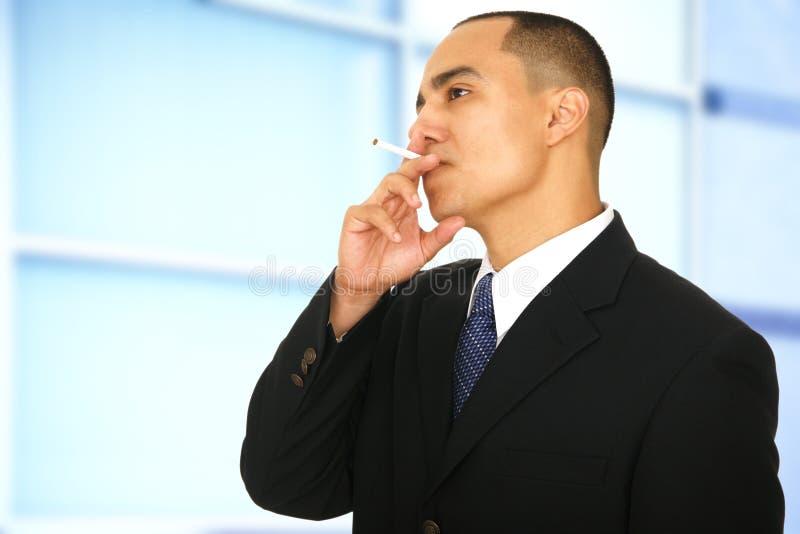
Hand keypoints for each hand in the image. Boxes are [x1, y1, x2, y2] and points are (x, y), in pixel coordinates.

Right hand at [334, 152, 464, 295]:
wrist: (371, 282)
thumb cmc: (395, 263)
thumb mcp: (423, 250)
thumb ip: (440, 236)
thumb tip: (461, 220)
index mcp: (404, 203)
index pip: (414, 176)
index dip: (423, 160)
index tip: (439, 150)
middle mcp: (388, 200)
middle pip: (402, 172)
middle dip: (417, 163)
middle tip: (433, 160)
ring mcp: (371, 206)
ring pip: (387, 183)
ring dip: (405, 189)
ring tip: (417, 204)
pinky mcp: (355, 217)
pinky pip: (372, 211)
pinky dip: (386, 223)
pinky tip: (396, 237)